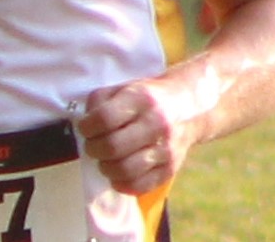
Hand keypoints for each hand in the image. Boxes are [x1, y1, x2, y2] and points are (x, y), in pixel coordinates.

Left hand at [75, 80, 193, 194]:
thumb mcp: (121, 89)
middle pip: (113, 146)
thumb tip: (85, 125)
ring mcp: (166, 148)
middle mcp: (156, 124)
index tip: (85, 129)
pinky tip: (117, 175)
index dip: (87, 127)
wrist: (189, 108)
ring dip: (106, 168)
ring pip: (126, 169)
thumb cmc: (145, 99)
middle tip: (92, 147)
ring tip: (104, 161)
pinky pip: (142, 185)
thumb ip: (98, 102)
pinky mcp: (171, 168)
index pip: (104, 118)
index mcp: (140, 99)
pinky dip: (122, 184)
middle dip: (93, 149)